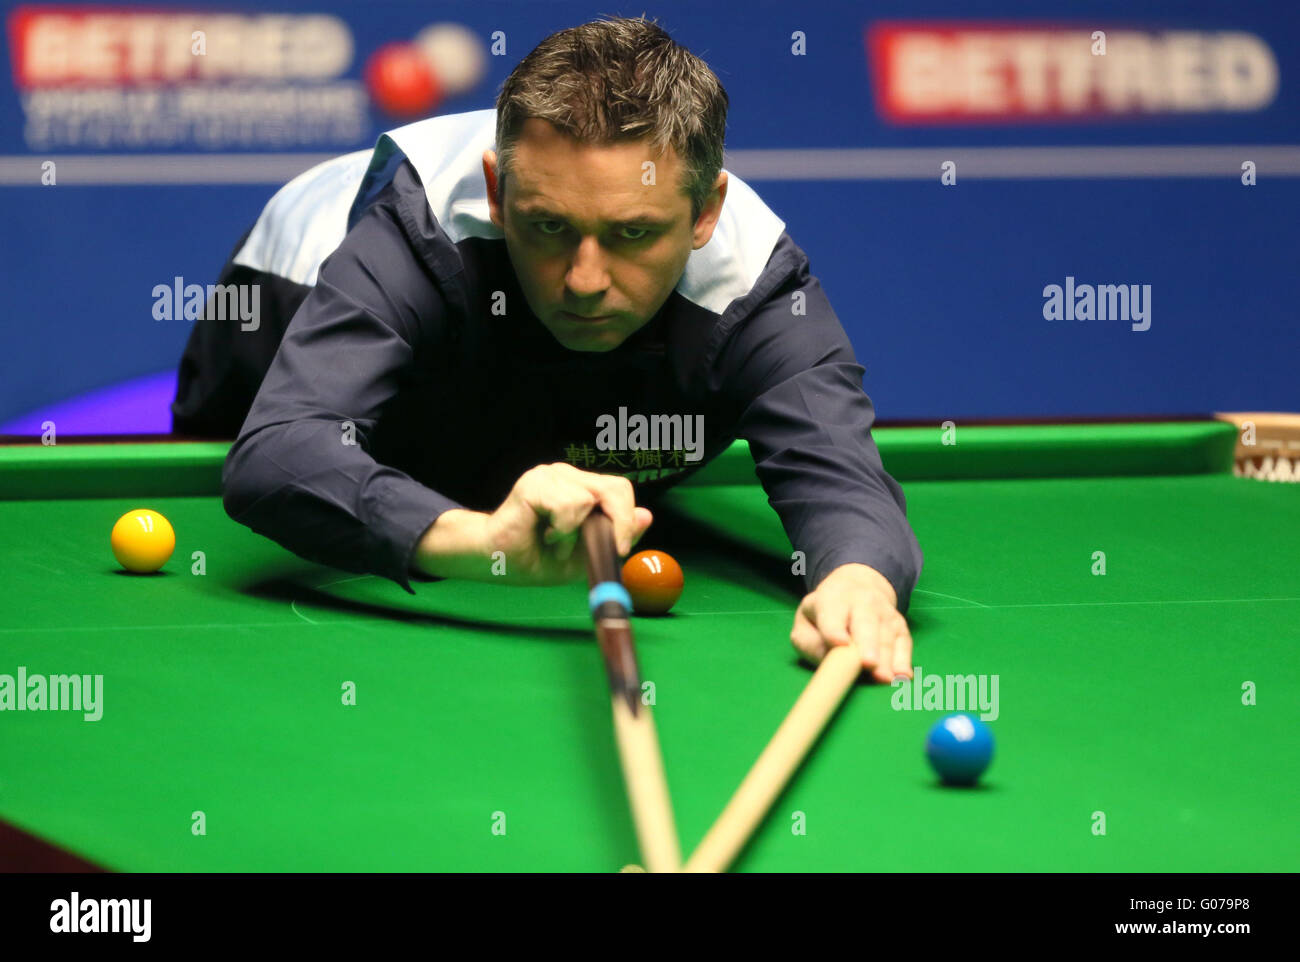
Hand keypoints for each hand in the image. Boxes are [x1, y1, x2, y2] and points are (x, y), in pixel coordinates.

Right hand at [482, 463, 652, 584]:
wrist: (497, 563)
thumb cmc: (536, 558)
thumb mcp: (585, 555)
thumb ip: (614, 536)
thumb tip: (646, 516)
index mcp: (581, 488)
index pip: (619, 490)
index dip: (626, 518)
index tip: (620, 549)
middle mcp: (568, 477)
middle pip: (615, 488)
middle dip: (618, 522)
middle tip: (608, 548)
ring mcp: (551, 476)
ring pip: (590, 498)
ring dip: (576, 532)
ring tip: (556, 542)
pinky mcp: (535, 484)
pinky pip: (569, 505)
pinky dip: (563, 529)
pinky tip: (546, 535)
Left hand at [789, 563, 912, 682]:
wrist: (857, 587)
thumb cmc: (825, 613)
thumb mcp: (806, 621)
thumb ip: (809, 642)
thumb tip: (827, 660)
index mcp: (832, 598)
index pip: (832, 614)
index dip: (834, 628)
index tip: (839, 643)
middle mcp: (861, 601)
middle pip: (865, 621)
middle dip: (867, 642)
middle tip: (868, 663)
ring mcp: (884, 612)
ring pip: (886, 634)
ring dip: (887, 657)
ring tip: (885, 678)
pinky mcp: (900, 625)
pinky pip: (904, 642)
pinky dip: (904, 659)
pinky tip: (903, 675)